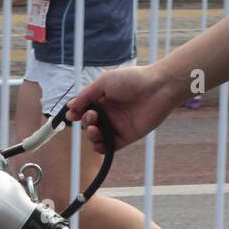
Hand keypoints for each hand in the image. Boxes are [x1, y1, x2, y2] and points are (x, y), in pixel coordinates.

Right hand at [66, 65, 181, 153]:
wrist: (158, 87)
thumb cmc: (133, 80)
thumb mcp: (105, 81)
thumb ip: (87, 94)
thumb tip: (70, 105)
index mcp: (103, 99)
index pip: (85, 109)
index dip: (76, 114)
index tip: (71, 115)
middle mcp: (110, 113)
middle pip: (90, 124)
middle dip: (86, 122)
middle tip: (91, 116)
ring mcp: (118, 125)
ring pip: (98, 137)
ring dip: (92, 136)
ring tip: (95, 129)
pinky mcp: (127, 136)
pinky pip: (111, 146)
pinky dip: (102, 148)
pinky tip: (98, 145)